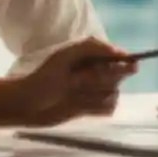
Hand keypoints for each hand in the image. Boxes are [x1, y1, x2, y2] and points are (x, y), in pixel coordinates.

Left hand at [17, 39, 137, 126]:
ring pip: (114, 93)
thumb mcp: (64, 57)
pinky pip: (108, 108)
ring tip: (77, 94)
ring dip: (97, 95)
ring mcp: (93, 91)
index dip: (125, 61)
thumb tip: (117, 52)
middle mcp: (95, 73)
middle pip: (119, 76)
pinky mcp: (91, 108)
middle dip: (104, 78)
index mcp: (90, 57)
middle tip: (82, 80)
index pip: (117, 56)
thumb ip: (90, 48)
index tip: (130, 66)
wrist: (27, 106)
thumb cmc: (43, 78)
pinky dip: (97, 108)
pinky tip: (82, 107)